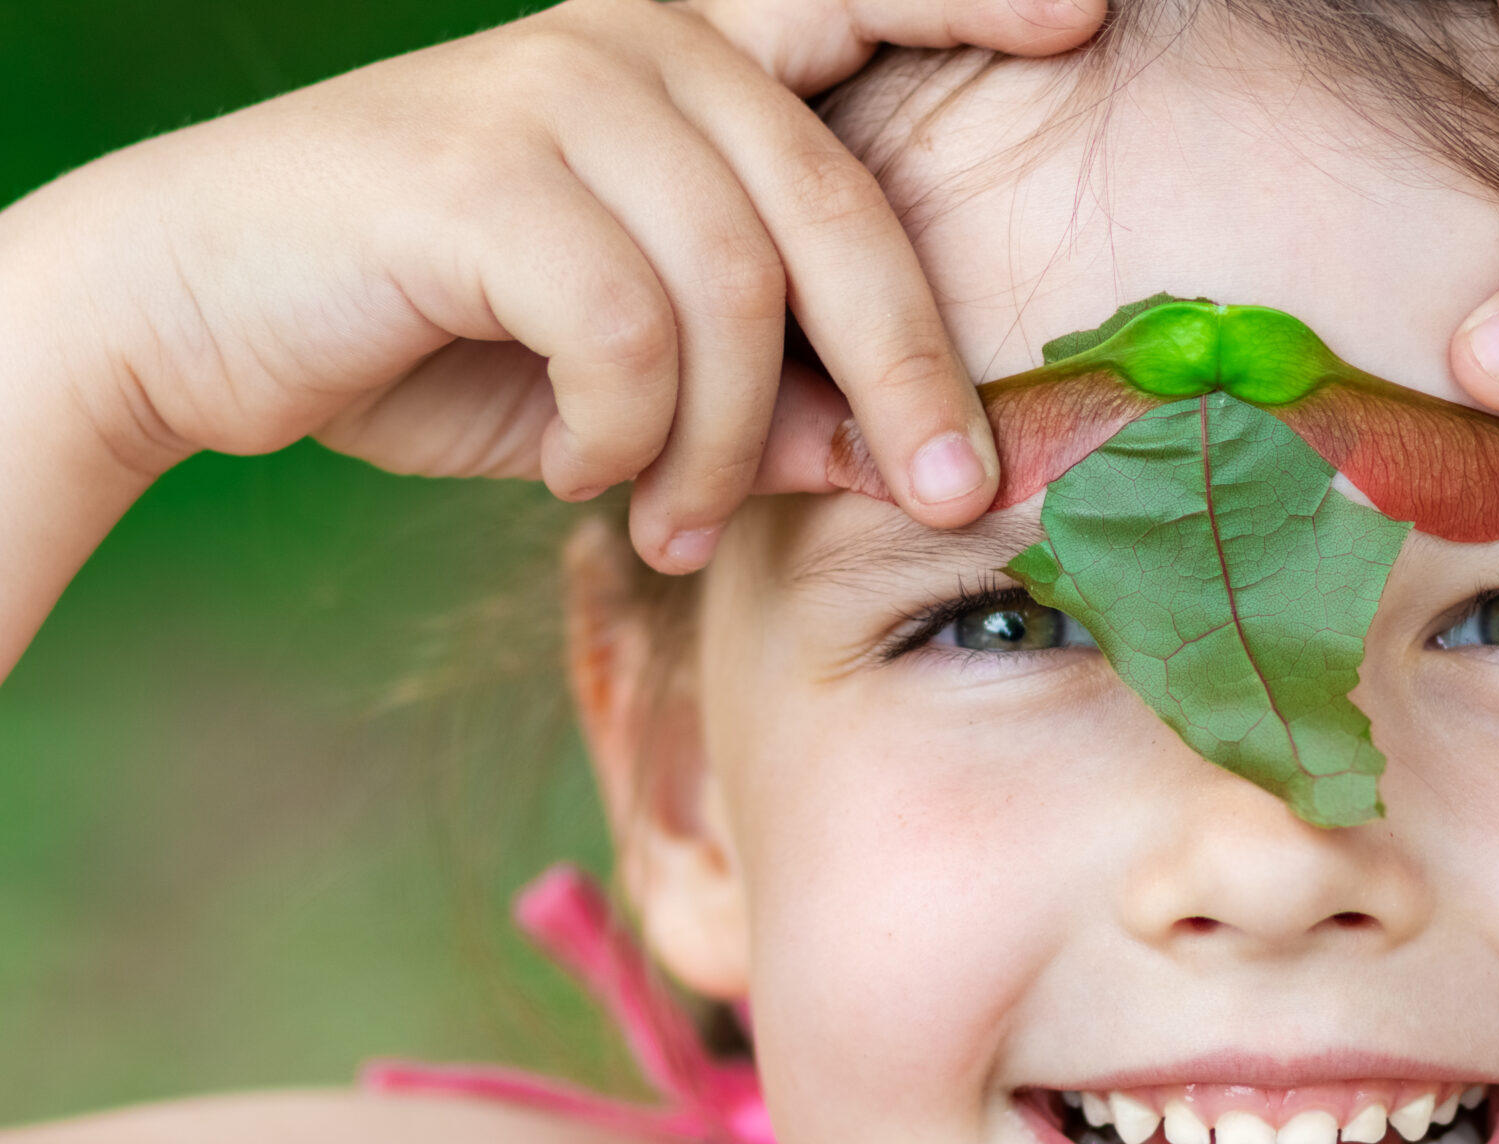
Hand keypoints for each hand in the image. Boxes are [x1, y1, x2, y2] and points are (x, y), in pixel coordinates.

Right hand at [25, 0, 1099, 571]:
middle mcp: (632, 47)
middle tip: (949, 499)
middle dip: (914, 375)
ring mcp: (554, 94)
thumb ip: (771, 402)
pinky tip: (583, 472)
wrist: (191, 311)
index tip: (1087, 18)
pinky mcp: (480, 173)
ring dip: (724, 442)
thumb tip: (909, 465)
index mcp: (682, 61)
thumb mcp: (635, 383)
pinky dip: (628, 434)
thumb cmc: (434, 331)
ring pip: (741, 291)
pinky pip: (633, 329)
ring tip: (674, 518)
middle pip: (839, 211)